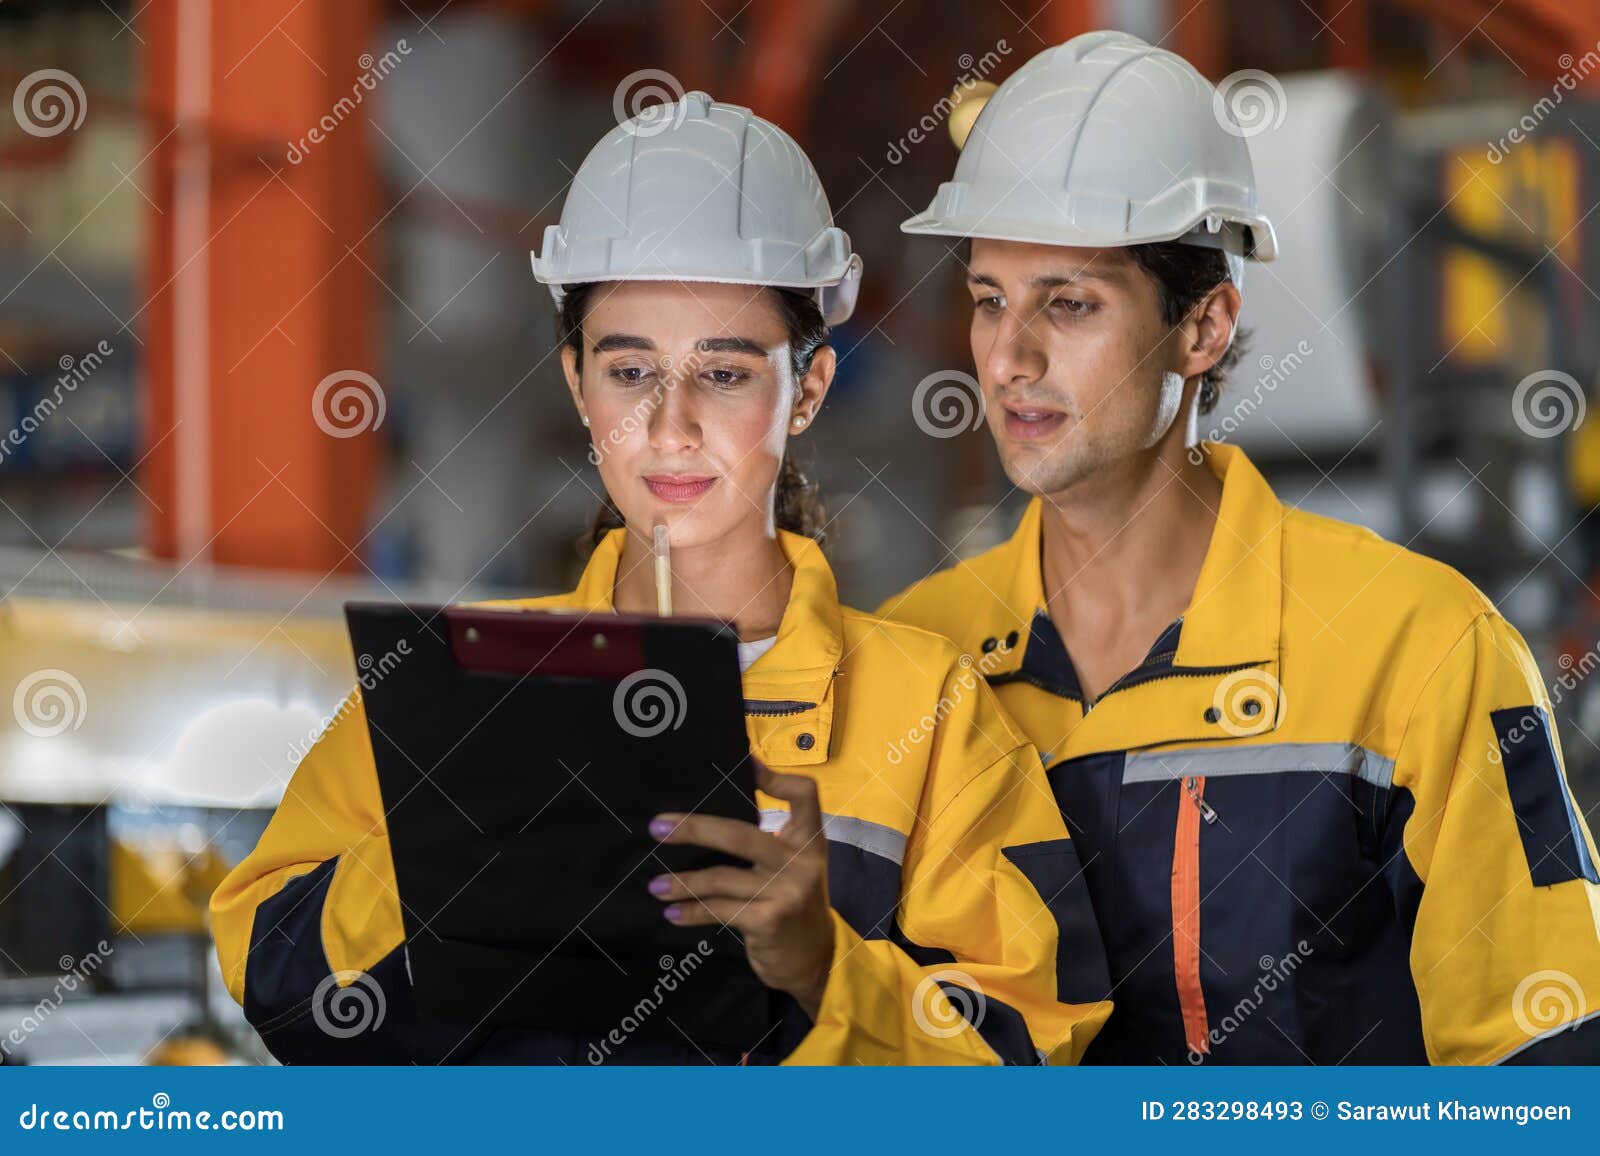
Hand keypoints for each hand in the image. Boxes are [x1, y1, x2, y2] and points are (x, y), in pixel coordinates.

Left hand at [647, 761, 833, 1016]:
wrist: (815, 958)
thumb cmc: (793, 902)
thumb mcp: (794, 866)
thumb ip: (769, 841)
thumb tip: (710, 813)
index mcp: (809, 840)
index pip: (804, 795)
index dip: (777, 777)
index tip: (746, 763)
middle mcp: (801, 861)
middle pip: (740, 834)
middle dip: (694, 828)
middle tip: (657, 826)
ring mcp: (785, 892)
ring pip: (721, 878)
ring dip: (682, 882)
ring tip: (655, 885)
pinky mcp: (768, 920)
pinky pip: (719, 910)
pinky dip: (691, 912)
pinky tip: (672, 912)